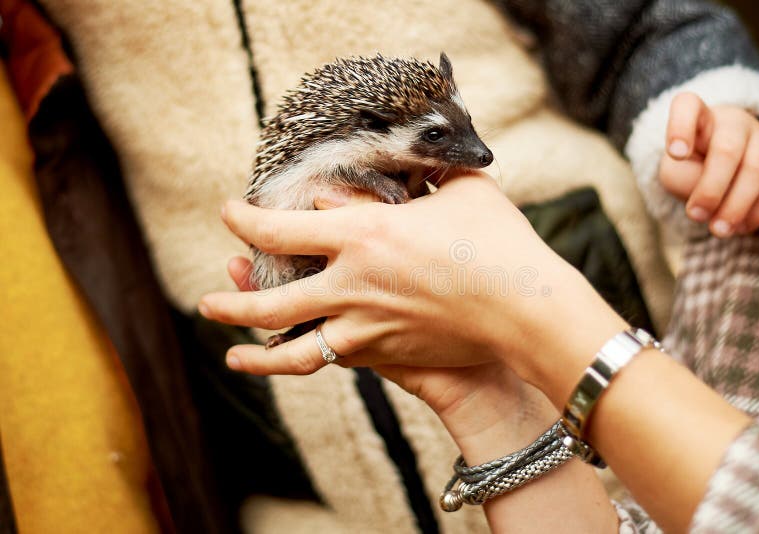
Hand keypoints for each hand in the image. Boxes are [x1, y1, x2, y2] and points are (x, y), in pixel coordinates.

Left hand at [220, 187, 618, 532]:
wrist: (525, 309)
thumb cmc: (497, 243)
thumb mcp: (462, 191)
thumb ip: (427, 173)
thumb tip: (414, 160)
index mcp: (362, 233)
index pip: (280, 228)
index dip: (245, 221)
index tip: (231, 214)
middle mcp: (350, 283)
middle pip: (268, 300)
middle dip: (230, 301)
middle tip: (207, 299)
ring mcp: (363, 325)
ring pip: (290, 349)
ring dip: (254, 352)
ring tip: (231, 355)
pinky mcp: (383, 354)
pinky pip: (330, 359)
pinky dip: (304, 361)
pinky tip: (292, 362)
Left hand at [659, 92, 758, 236]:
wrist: (719, 172)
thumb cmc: (690, 168)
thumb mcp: (674, 172)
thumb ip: (682, 178)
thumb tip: (710, 196)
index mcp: (698, 117)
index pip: (687, 106)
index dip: (680, 127)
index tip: (675, 154)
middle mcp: (733, 121)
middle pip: (727, 149)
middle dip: (711, 188)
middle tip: (696, 216)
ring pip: (756, 168)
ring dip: (736, 205)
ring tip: (718, 230)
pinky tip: (741, 226)